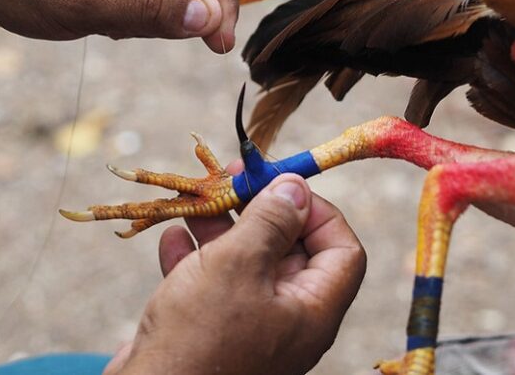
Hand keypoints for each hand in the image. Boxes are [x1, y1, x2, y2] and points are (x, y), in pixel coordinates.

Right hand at [103, 171, 366, 373]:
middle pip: (291, 250)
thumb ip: (271, 221)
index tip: (284, 185)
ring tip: (198, 200)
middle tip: (234, 178)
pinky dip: (196, 258)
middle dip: (262, 211)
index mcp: (313, 309)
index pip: (341, 250)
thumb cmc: (199, 335)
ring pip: (247, 264)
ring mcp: (250, 326)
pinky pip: (212, 285)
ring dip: (223, 229)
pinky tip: (173, 235)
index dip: (318, 212)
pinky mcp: (212, 332)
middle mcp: (289, 318)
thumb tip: (296, 186)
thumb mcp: (239, 265)